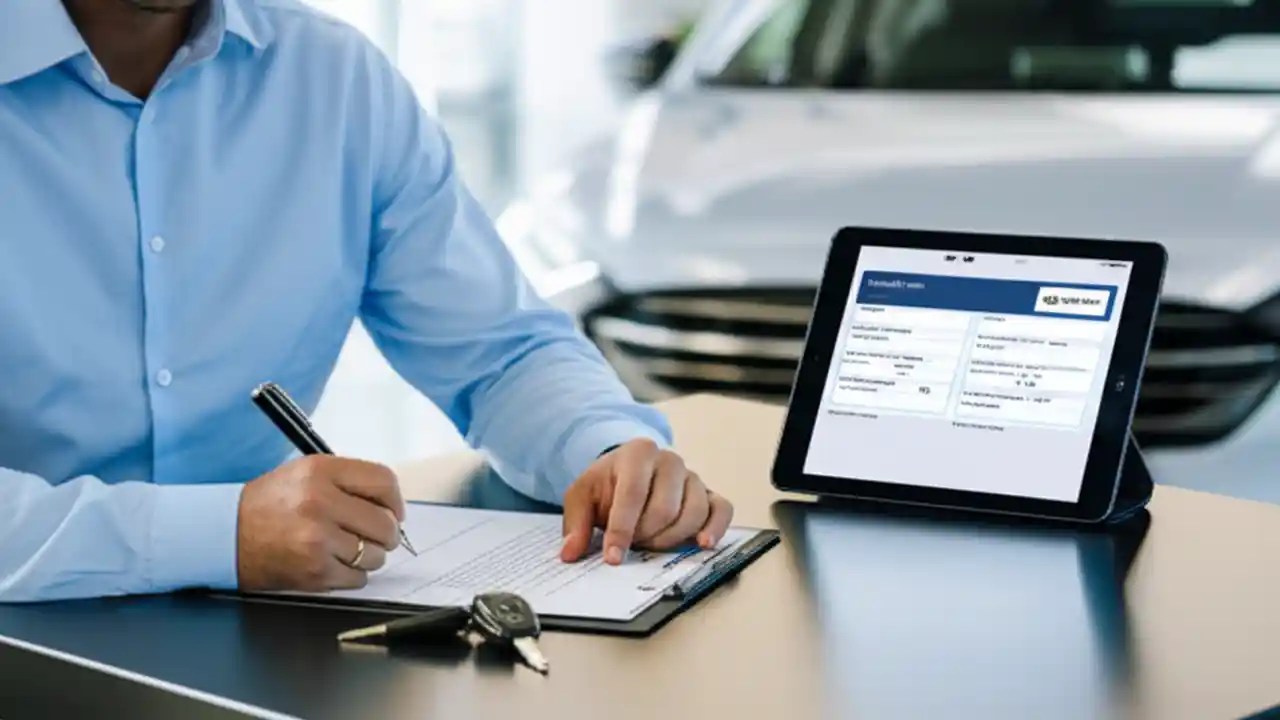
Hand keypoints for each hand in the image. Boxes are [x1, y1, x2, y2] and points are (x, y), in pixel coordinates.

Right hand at [236, 456, 405, 591]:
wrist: (225, 536)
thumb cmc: (269, 505)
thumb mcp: (306, 473)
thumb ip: (349, 482)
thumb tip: (392, 506)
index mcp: (320, 472)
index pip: (383, 481)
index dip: (395, 500)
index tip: (392, 510)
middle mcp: (320, 502)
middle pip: (386, 523)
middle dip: (386, 533)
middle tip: (374, 535)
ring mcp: (317, 539)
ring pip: (377, 554)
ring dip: (369, 556)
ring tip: (346, 549)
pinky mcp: (314, 571)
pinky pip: (359, 578)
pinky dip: (352, 575)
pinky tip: (333, 563)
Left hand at [559, 439, 733, 564]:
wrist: (630, 471)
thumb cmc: (608, 484)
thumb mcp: (582, 496)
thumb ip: (575, 523)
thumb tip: (570, 552)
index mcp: (637, 453)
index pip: (632, 494)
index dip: (622, 529)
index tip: (613, 557)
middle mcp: (670, 461)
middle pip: (664, 509)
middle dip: (645, 535)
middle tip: (632, 542)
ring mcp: (693, 477)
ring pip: (692, 514)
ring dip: (669, 539)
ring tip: (651, 542)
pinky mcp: (709, 494)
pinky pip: (722, 510)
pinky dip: (715, 529)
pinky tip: (702, 544)